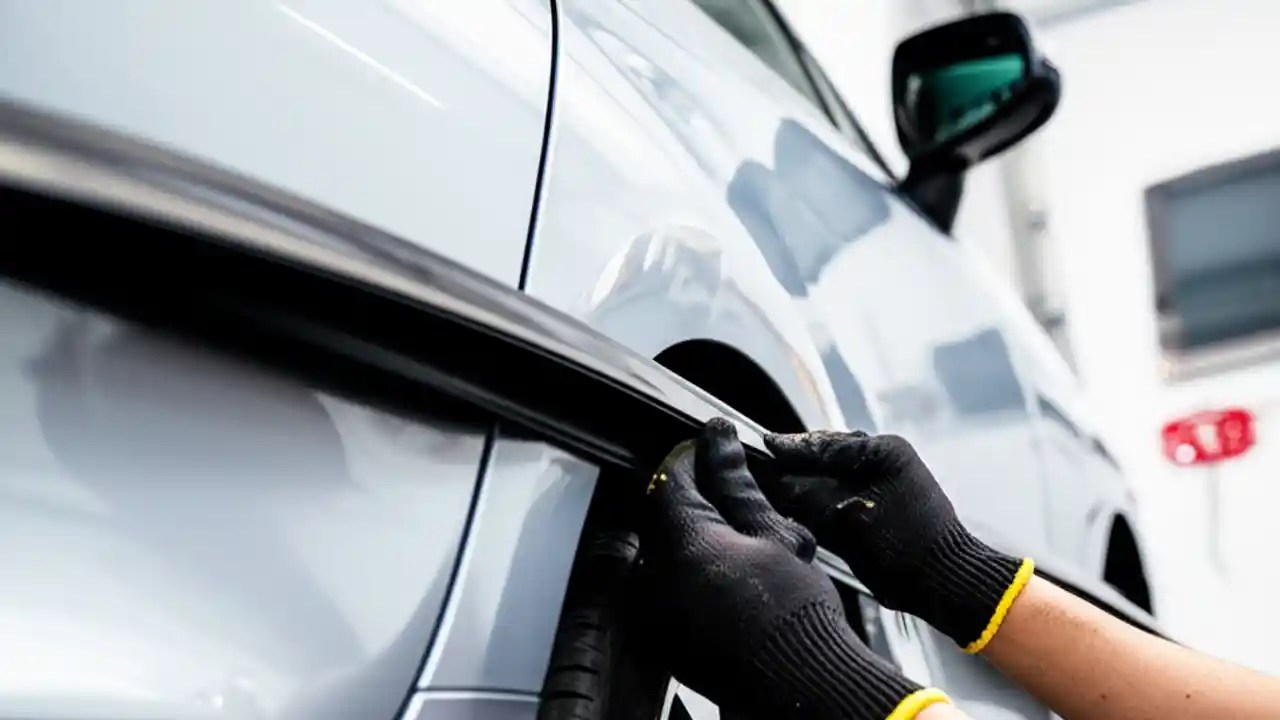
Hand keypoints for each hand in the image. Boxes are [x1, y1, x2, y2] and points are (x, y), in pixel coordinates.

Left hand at [634, 419, 948, 719]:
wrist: (803, 684)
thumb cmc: (795, 610)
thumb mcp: (773, 535)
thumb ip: (735, 484)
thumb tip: (719, 438)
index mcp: (677, 546)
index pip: (668, 480)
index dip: (694, 459)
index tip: (715, 453)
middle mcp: (650, 580)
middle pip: (660, 516)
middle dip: (694, 503)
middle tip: (736, 502)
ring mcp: (649, 614)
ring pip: (661, 553)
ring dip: (691, 540)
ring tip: (738, 546)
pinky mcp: (657, 638)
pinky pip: (663, 589)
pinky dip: (688, 575)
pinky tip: (727, 580)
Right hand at [763, 431, 1033, 652]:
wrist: (945, 582)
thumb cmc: (904, 546)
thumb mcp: (847, 517)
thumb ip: (807, 495)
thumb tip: (773, 480)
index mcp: (884, 451)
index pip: (825, 443)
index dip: (791, 448)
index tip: (763, 445)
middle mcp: (883, 463)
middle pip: (825, 459)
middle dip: (796, 466)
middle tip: (763, 468)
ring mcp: (882, 485)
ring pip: (831, 479)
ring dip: (806, 485)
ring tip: (775, 488)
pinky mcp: (878, 510)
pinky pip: (841, 498)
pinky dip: (821, 503)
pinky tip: (799, 509)